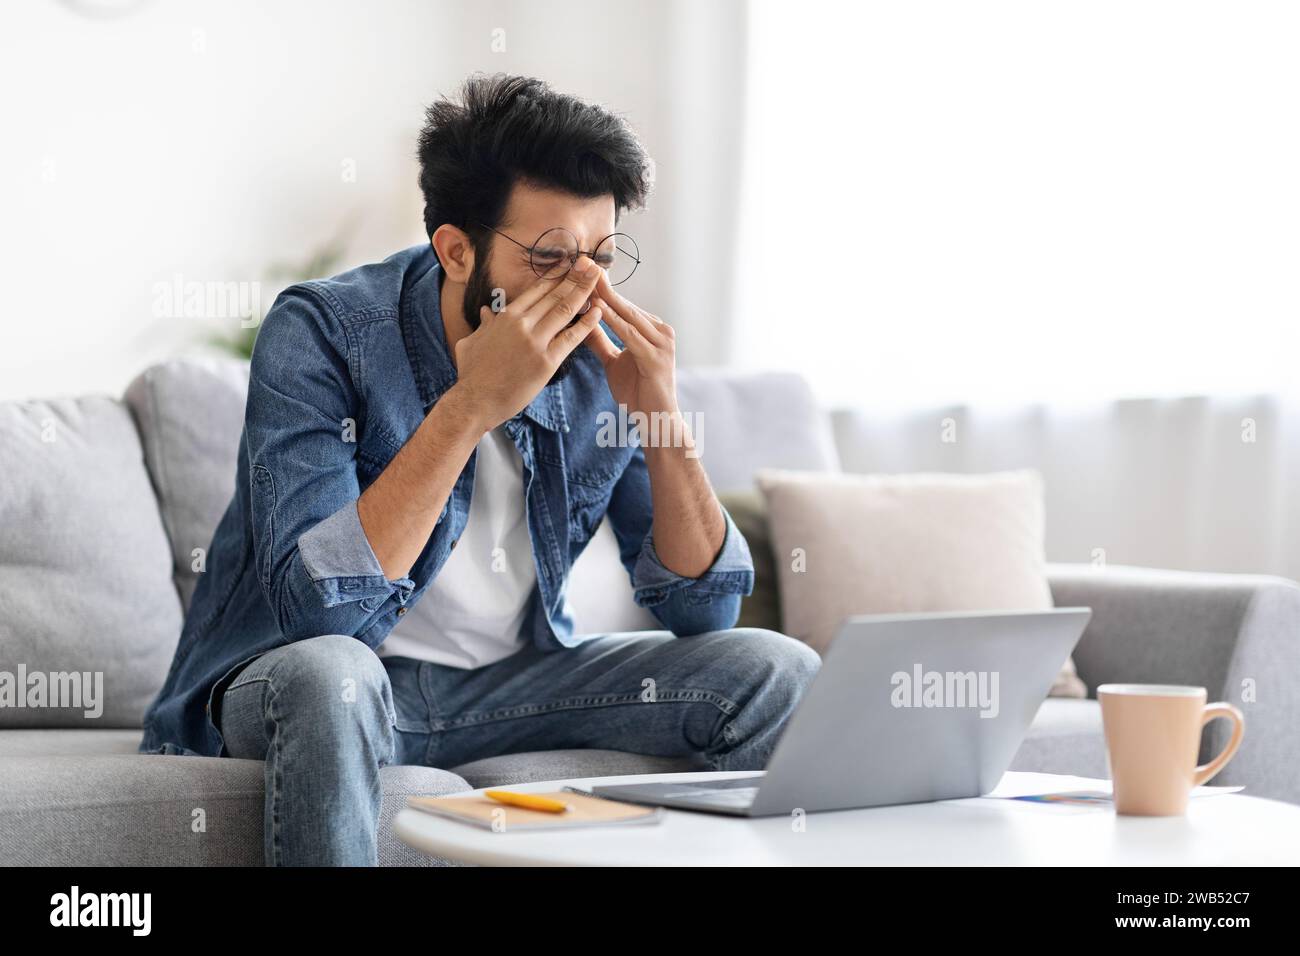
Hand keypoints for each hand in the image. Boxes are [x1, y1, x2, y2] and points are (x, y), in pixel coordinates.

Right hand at [451, 256, 603, 430]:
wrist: (474, 401)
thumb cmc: (472, 373)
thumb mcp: (472, 340)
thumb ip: (485, 324)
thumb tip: (486, 311)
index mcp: (506, 316)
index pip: (537, 289)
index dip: (556, 274)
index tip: (569, 263)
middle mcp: (522, 324)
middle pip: (554, 294)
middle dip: (575, 276)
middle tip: (591, 262)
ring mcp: (535, 342)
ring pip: (565, 310)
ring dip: (583, 291)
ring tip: (598, 276)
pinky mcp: (546, 362)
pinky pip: (571, 338)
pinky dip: (586, 324)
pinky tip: (598, 311)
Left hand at [583, 269, 678, 419]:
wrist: (656, 421)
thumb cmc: (638, 392)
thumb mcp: (614, 361)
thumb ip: (601, 342)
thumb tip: (582, 322)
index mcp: (653, 330)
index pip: (623, 305)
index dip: (603, 289)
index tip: (583, 272)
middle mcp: (662, 331)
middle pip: (626, 305)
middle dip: (603, 287)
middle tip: (583, 266)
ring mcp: (663, 344)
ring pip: (629, 317)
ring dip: (607, 299)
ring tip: (587, 282)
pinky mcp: (658, 358)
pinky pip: (631, 336)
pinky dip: (614, 322)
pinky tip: (598, 311)